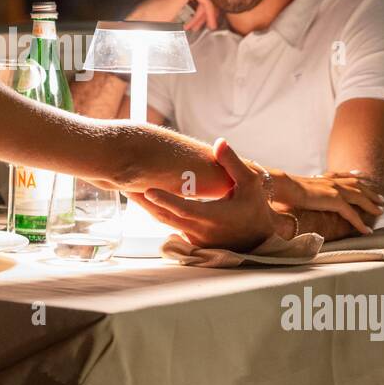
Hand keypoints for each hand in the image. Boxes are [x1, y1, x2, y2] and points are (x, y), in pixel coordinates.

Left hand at [126, 137, 275, 251]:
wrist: (259, 237)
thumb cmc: (254, 207)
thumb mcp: (249, 183)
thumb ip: (232, 163)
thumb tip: (220, 142)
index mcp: (215, 216)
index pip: (185, 209)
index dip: (166, 200)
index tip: (148, 190)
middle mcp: (202, 231)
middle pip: (167, 216)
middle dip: (144, 201)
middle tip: (124, 185)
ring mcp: (195, 239)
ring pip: (166, 222)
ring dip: (147, 207)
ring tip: (128, 190)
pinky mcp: (192, 242)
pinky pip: (171, 226)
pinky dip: (157, 213)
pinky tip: (144, 201)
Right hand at [127, 0, 222, 32]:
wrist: (142, 17)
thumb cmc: (156, 11)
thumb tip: (213, 0)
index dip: (208, 1)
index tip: (204, 16)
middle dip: (209, 8)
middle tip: (207, 23)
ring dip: (206, 14)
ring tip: (201, 26)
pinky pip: (207, 1)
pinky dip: (208, 14)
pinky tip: (204, 24)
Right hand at [268, 169, 383, 235]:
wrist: (282, 185)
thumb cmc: (284, 188)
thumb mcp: (295, 188)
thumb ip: (299, 191)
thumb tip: (291, 197)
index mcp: (323, 178)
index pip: (343, 176)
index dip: (354, 177)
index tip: (361, 176)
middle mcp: (332, 181)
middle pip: (357, 186)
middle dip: (370, 192)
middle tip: (381, 198)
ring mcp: (335, 190)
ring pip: (360, 198)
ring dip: (371, 205)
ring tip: (381, 211)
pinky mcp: (335, 200)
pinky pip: (352, 214)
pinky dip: (360, 223)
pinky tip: (367, 231)